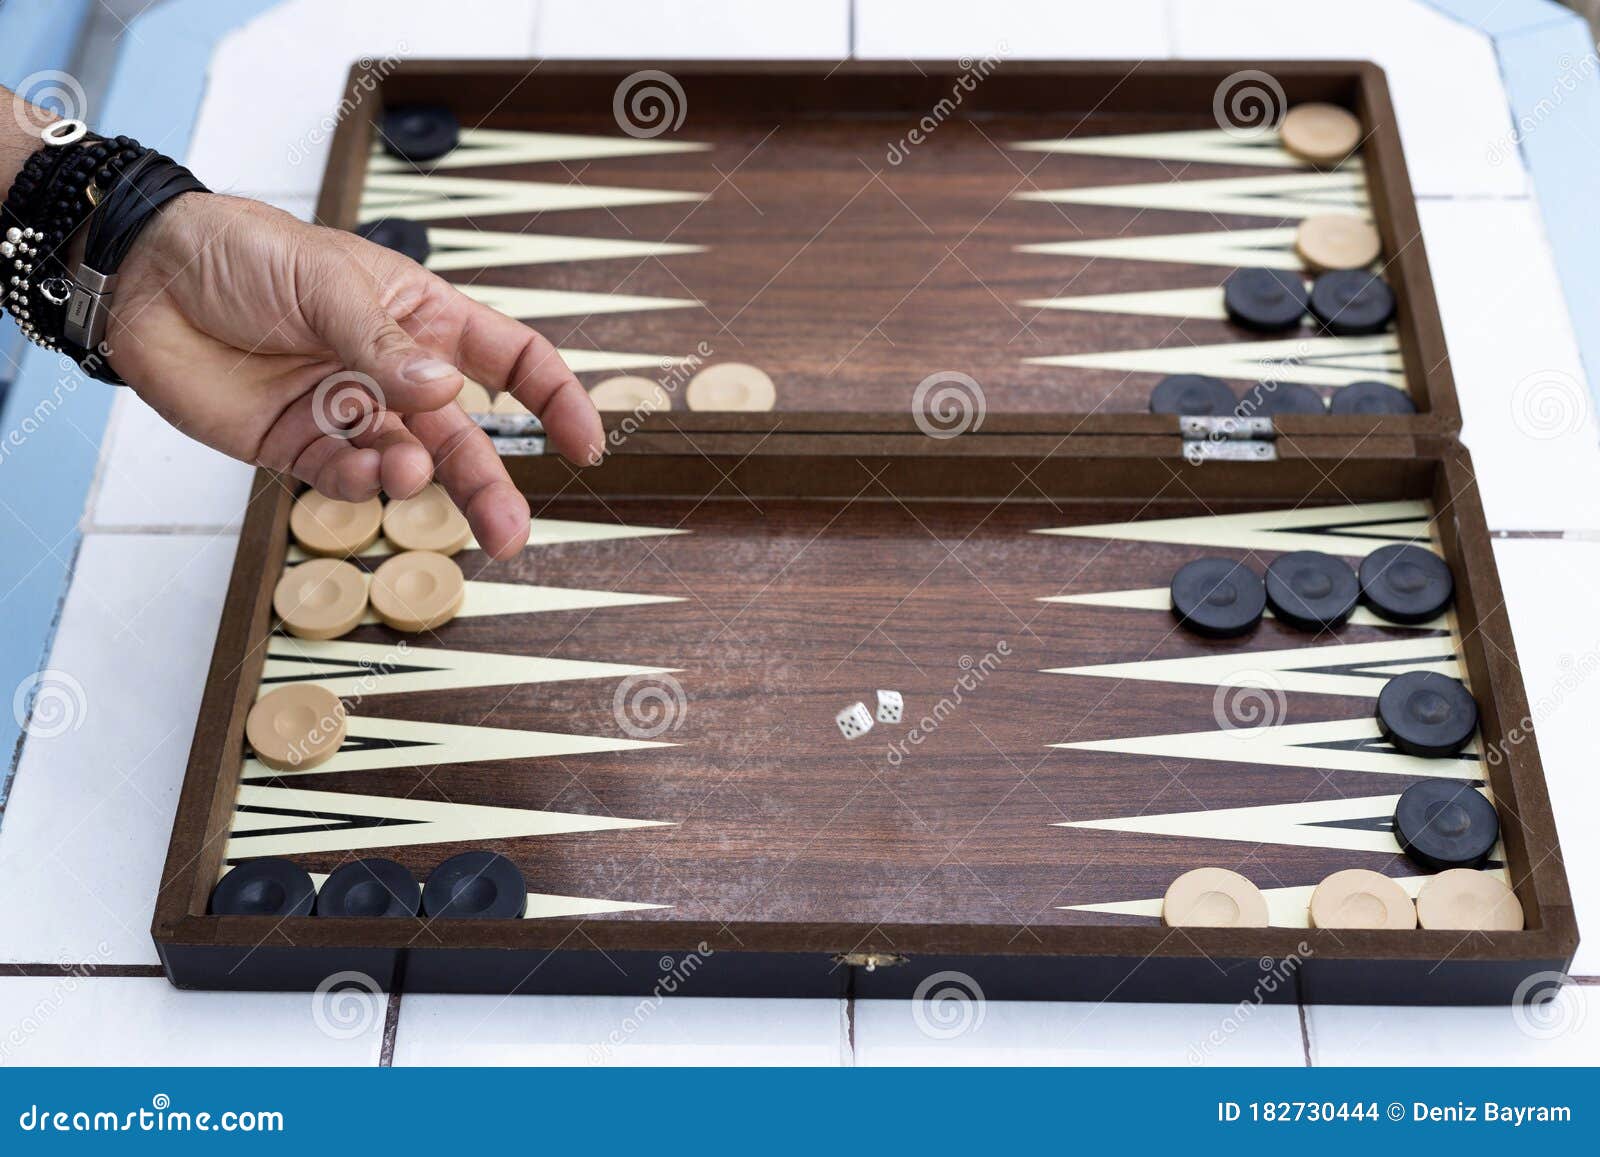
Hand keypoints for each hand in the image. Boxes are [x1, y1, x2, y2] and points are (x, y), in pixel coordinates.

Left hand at [105, 193, 604, 558]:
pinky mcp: (301, 447)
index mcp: (423, 318)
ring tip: (407, 472)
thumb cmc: (243, 253)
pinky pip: (347, 479)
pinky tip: (362, 470)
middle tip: (510, 534)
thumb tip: (447, 391)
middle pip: (466, 436)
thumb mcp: (325, 282)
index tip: (584, 442)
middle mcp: (396, 373)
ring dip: (418, 478)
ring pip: (411, 466)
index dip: (554, 399)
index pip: (511, 360)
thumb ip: (385, 345)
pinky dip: (361, 484)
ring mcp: (351, 414)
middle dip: (491, 486)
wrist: (146, 279)